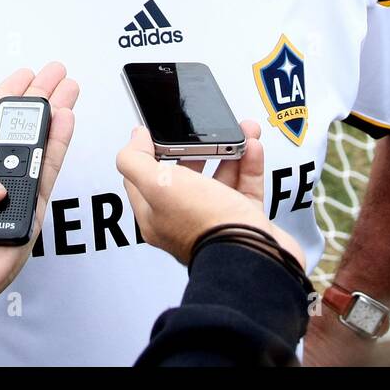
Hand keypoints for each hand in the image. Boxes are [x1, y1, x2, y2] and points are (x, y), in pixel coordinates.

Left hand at [0, 63, 77, 330]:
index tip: (23, 74)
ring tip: (68, 89)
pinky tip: (65, 121)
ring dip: (55, 114)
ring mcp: (14, 187)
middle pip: (21, 125)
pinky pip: (49, 169)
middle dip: (39, 96)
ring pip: (41, 142)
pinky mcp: (33, 205)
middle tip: (56, 73)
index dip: (6, 95)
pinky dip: (59, 143)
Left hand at [115, 121, 303, 268]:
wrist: (255, 257)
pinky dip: (249, 165)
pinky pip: (246, 186)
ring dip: (229, 150)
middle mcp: (185, 219)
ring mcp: (216, 220)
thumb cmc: (206, 228)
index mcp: (156, 216)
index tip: (161, 133)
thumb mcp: (158, 186)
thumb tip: (134, 140)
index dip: (149, 152)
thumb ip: (137, 161)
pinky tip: (251, 148)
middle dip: (196, 148)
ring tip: (238, 132)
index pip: (142, 179)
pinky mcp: (244, 221)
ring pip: (219, 178)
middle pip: (185, 175)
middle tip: (204, 132)